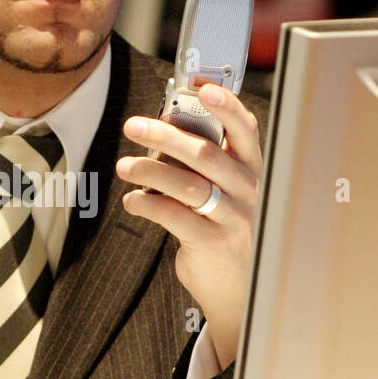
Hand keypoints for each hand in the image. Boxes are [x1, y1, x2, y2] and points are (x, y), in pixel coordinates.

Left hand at [116, 83, 262, 368]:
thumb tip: (163, 129)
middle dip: (165, 135)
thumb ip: (203, 164)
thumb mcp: (224, 193)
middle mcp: (249, 190)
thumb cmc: (225, 231)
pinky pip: (175, 217)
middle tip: (133, 125)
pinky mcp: (213, 244)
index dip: (224, 104)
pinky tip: (132, 200)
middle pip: (206, 153)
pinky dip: (148, 204)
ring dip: (149, 170)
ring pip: (188, 185)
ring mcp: (234, 218)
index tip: (197, 86)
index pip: (245, 128)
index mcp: (253, 169)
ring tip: (124, 165)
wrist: (240, 292)